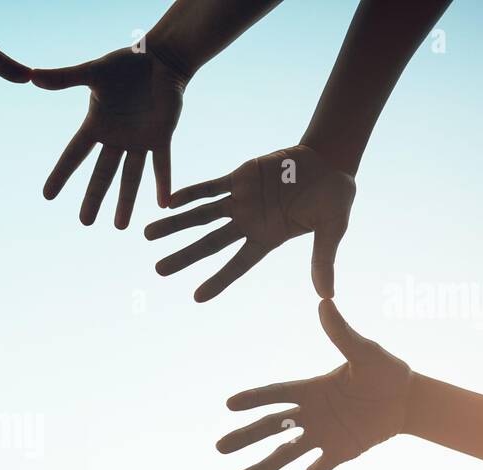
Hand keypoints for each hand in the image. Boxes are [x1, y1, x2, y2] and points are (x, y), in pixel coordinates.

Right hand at [34, 47, 185, 227]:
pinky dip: (163, 183)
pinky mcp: (161, 136)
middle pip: (102, 174)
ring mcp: (139, 140)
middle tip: (85, 223)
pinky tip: (163, 204)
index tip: (48, 195)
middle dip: (94, 198)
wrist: (161, 56)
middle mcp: (116, 138)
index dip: (61, 174)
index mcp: (97, 125)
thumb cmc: (126, 62)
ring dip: (126, 201)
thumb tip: (31, 75)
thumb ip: (65, 78)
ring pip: (131, 176)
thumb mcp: (93, 71)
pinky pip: (161, 164)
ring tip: (120, 227)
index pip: (74, 154)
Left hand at [145, 144, 355, 300]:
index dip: (218, 281)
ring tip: (147, 234)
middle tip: (158, 270)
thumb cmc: (335, 196)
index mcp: (268, 238)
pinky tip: (168, 201)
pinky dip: (189, 193)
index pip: (238, 265)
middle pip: (209, 244)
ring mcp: (241, 201)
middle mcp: (248, 223)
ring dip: (174, 224)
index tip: (196, 297)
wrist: (330, 158)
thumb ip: (323, 259)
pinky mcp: (239, 177)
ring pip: (200, 216)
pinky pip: (209, 187)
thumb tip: (327, 295)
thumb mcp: (332, 228)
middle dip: (183, 256)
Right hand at [218, 300, 412, 469]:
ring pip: (285, 455)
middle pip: (270, 428)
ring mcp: (321, 436)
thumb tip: (325, 303)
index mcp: (311, 389)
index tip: (229, 405)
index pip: (276, 394)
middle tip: (220, 448)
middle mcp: (310, 414)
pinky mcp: (338, 454)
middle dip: (245, 438)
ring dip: (261, 468)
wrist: (409, 400)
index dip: (254, 399)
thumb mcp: (365, 352)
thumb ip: (342, 334)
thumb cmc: (387, 371)